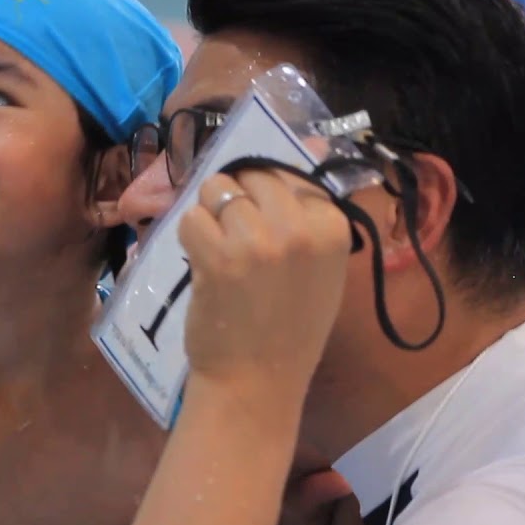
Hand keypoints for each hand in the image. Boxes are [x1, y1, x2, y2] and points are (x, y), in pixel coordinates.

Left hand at [178, 168, 352, 401]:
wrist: (259, 382)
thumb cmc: (292, 326)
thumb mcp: (322, 264)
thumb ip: (313, 207)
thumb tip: (314, 141)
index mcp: (333, 226)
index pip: (291, 174)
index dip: (269, 197)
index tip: (267, 228)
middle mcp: (299, 227)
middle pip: (252, 174)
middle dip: (238, 200)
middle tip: (241, 242)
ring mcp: (258, 240)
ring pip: (216, 190)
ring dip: (212, 216)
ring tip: (223, 253)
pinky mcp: (217, 256)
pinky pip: (191, 218)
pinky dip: (191, 239)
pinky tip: (206, 266)